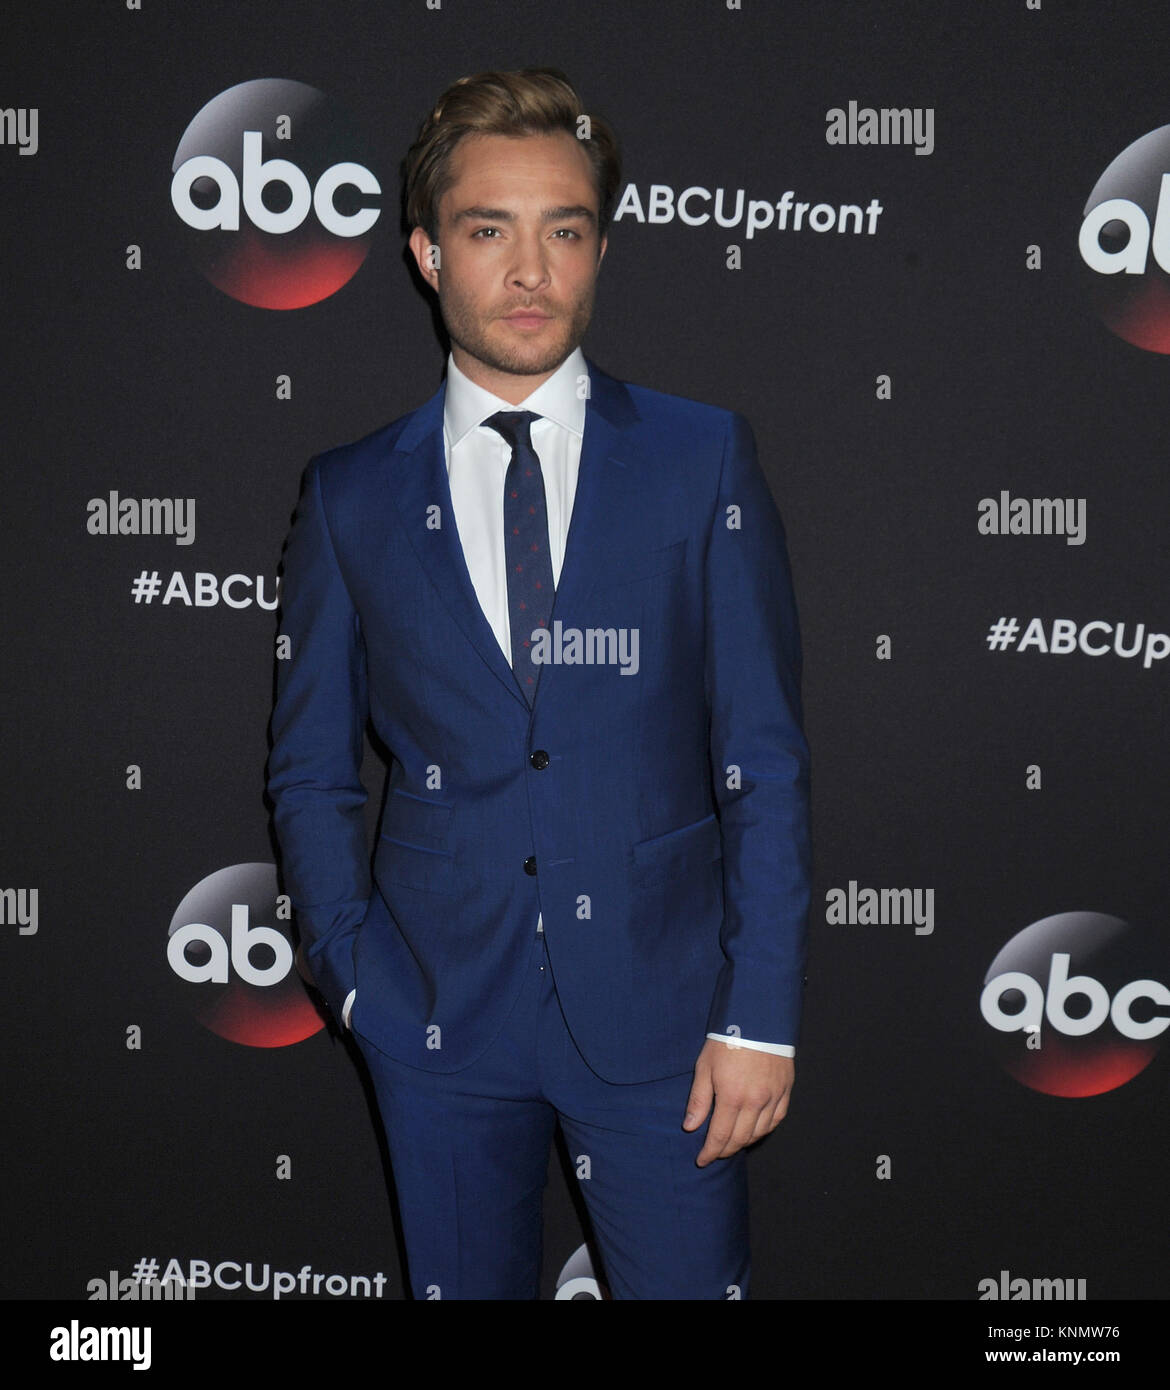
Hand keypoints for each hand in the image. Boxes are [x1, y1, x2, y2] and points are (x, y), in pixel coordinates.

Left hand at [683, 1039, 793, 1166]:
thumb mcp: (705, 1067)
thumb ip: (699, 1100)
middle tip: (714, 1154)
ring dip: (744, 1142)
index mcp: (732, 1097)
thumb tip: (690, 1127)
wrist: (758, 1019)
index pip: (720, 1136)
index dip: (710, 1152)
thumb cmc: (727, 1040)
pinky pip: (776, 1119)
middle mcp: (755, 1102)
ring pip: (759, 1132)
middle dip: (725, 1150)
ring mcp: (772, 1097)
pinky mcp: (785, 1090)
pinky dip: (764, 1130)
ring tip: (732, 1143)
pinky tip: (755, 1131)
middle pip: (740, 1138)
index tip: (702, 1160)